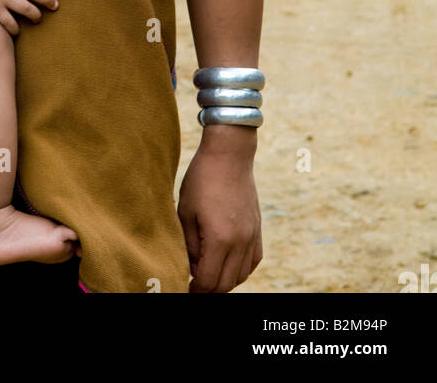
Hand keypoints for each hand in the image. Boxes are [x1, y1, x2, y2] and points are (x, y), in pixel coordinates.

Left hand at [177, 130, 262, 291]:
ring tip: (208, 270)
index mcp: (219, 239)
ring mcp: (252, 236)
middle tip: (194, 282)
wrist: (229, 154)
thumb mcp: (186, 211)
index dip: (195, 289)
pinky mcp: (258, 229)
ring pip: (241, 276)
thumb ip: (188, 245)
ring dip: (224, 280)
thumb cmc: (202, 179)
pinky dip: (240, 269)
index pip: (209, 281)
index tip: (185, 286)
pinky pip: (252, 262)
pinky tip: (226, 262)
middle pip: (226, 284)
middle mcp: (240, 242)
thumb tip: (191, 267)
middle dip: (208, 289)